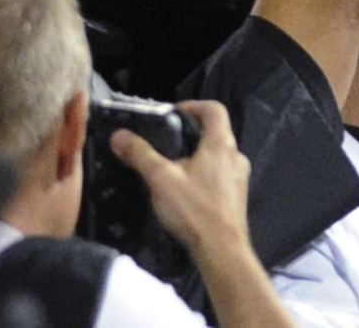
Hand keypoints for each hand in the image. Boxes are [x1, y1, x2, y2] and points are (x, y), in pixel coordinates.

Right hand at [110, 99, 252, 266]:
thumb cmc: (194, 209)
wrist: (222, 252)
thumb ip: (140, 154)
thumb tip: (118, 135)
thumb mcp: (161, 179)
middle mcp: (236, 156)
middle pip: (216, 132)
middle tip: (167, 143)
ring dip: (198, 156)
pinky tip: (186, 192)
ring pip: (218, 156)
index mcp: (221, 144)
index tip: (172, 114)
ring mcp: (240, 178)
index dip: (193, 106)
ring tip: (172, 168)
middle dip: (191, 134)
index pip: (214, 109)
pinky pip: (221, 175)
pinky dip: (205, 175)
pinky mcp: (237, 198)